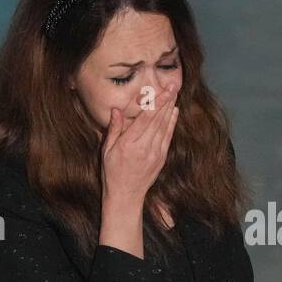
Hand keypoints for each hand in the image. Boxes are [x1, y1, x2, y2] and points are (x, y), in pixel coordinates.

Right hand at [100, 82, 179, 210]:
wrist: (126, 195)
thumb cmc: (112, 172)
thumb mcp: (106, 151)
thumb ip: (114, 129)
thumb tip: (116, 110)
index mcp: (129, 144)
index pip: (145, 118)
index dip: (155, 102)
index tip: (161, 90)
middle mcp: (144, 148)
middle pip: (157, 119)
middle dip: (166, 101)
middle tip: (172, 85)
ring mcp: (155, 153)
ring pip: (164, 126)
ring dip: (170, 108)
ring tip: (174, 93)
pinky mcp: (161, 158)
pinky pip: (168, 136)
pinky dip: (171, 123)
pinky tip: (173, 111)